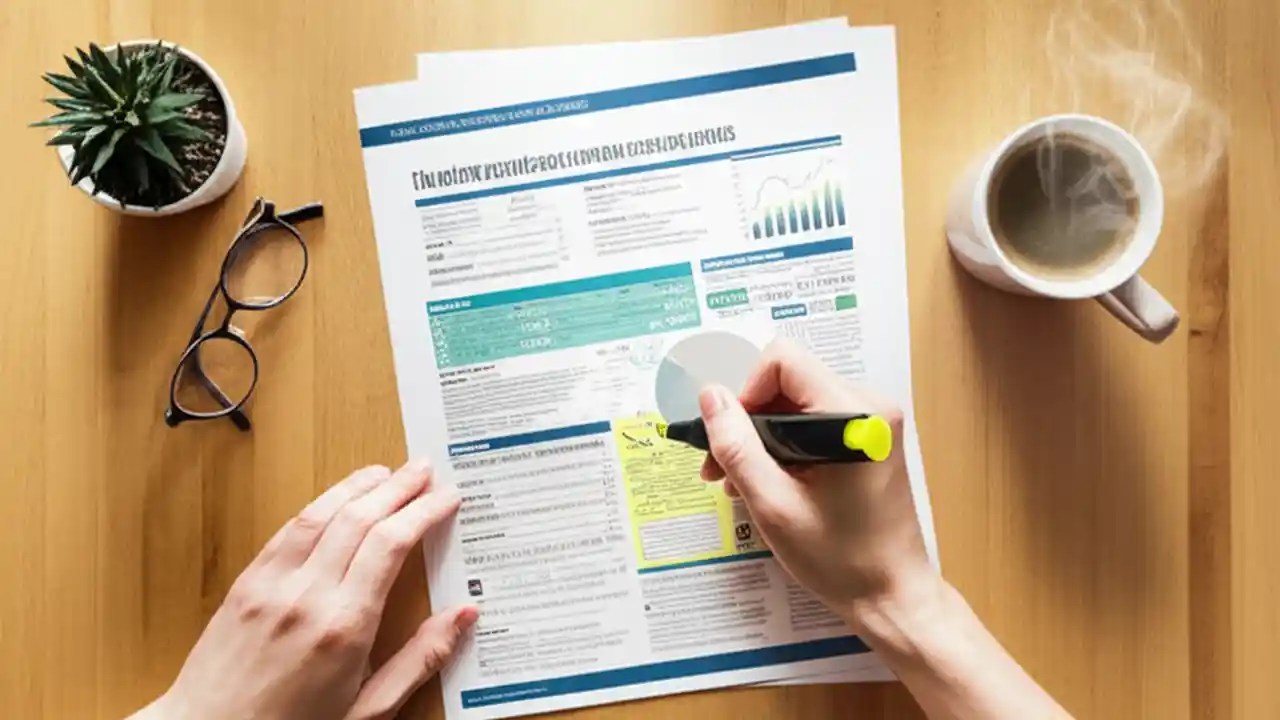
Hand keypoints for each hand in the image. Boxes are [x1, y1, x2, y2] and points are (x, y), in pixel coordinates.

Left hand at [133, 460, 476, 719]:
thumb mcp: (369, 710)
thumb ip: (421, 660)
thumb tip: (465, 616)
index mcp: (345, 626)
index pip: (392, 544)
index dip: (424, 511)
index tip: (447, 496)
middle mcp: (307, 596)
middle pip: (361, 518)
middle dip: (397, 487)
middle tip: (424, 469)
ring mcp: (271, 585)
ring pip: (321, 513)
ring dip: (356, 485)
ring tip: (384, 472)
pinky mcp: (245, 585)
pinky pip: (286, 531)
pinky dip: (317, 506)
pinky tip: (334, 499)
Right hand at [698, 340, 935, 630]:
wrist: (892, 596)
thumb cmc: (839, 558)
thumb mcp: (773, 504)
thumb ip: (737, 446)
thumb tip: (711, 396)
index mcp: (854, 415)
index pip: (783, 361)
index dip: (745, 391)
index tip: (730, 438)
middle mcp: (870, 407)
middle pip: (789, 381)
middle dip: (747, 420)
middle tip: (719, 469)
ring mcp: (873, 424)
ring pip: (797, 402)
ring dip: (761, 437)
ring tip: (738, 483)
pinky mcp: (870, 440)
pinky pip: (814, 422)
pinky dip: (784, 446)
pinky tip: (766, 482)